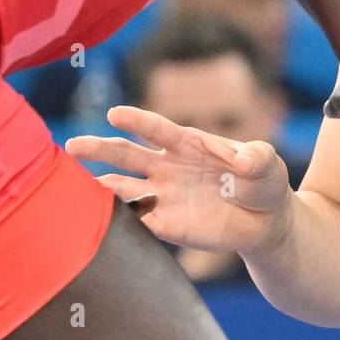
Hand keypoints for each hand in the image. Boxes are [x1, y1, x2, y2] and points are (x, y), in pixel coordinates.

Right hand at [65, 105, 293, 255]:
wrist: (268, 219)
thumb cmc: (264, 181)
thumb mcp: (267, 162)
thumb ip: (256, 156)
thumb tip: (244, 160)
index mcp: (188, 144)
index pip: (157, 129)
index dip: (137, 121)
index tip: (114, 114)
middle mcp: (169, 168)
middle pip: (127, 155)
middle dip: (100, 149)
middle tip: (72, 146)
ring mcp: (165, 196)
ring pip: (124, 189)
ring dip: (103, 188)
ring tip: (77, 188)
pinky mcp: (169, 226)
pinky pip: (140, 222)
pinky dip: (123, 221)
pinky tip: (105, 221)